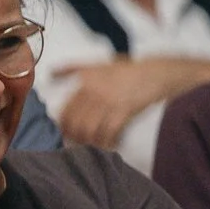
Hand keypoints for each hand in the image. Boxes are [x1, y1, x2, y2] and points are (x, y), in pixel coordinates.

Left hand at [53, 57, 193, 146]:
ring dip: (90, 142)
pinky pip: (110, 132)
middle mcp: (95, 92)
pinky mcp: (125, 110)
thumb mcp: (98, 62)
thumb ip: (74, 67)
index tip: (65, 133)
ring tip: (93, 146)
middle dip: (75, 137)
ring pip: (91, 130)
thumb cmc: (128, 69)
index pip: (66, 110)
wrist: (157, 73)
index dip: (63, 126)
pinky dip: (108, 142)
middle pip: (76, 123)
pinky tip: (110, 144)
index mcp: (85, 81)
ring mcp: (110, 102)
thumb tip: (52, 72)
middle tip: (77, 144)